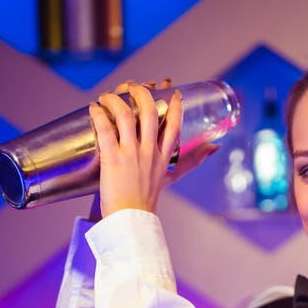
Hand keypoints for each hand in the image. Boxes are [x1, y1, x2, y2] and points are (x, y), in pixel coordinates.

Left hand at [89, 79, 180, 218]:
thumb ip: (190, 162)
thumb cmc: (146, 200)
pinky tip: (94, 108)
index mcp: (163, 156)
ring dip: (114, 99)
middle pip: (150, 111)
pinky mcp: (113, 159)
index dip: (174, 105)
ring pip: (125, 114)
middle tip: (132, 87)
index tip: (172, 91)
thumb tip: (213, 149)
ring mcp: (131, 154)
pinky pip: (105, 129)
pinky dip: (98, 114)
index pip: (174, 124)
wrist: (131, 220)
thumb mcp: (171, 177)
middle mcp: (149, 152)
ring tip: (106, 97)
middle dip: (141, 92)